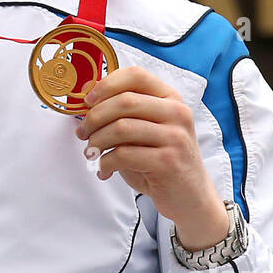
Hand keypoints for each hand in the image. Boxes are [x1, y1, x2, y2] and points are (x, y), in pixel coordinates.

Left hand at [75, 65, 229, 248]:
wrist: (190, 197)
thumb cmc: (160, 161)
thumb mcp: (146, 130)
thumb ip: (125, 114)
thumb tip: (88, 101)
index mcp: (170, 98)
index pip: (136, 75)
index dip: (106, 85)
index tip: (88, 101)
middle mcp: (177, 112)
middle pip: (124, 101)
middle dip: (94, 117)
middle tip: (82, 133)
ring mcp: (175, 137)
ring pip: (120, 128)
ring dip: (96, 141)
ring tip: (91, 152)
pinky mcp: (168, 161)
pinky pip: (123, 154)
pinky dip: (105, 162)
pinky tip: (104, 170)